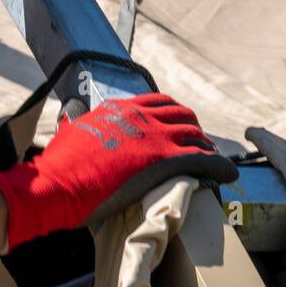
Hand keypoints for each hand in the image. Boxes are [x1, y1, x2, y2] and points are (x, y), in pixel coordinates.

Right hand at [0, 93, 238, 249]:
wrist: (56, 184)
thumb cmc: (57, 165)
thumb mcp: (68, 130)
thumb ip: (77, 117)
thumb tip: (72, 106)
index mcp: (118, 108)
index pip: (155, 102)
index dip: (170, 114)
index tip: (176, 125)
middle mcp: (140, 115)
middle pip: (181, 114)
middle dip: (193, 127)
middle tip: (199, 142)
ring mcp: (154, 136)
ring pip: (195, 133)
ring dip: (207, 145)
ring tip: (213, 157)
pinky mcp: (164, 160)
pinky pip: (204, 159)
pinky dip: (220, 165)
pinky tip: (229, 173)